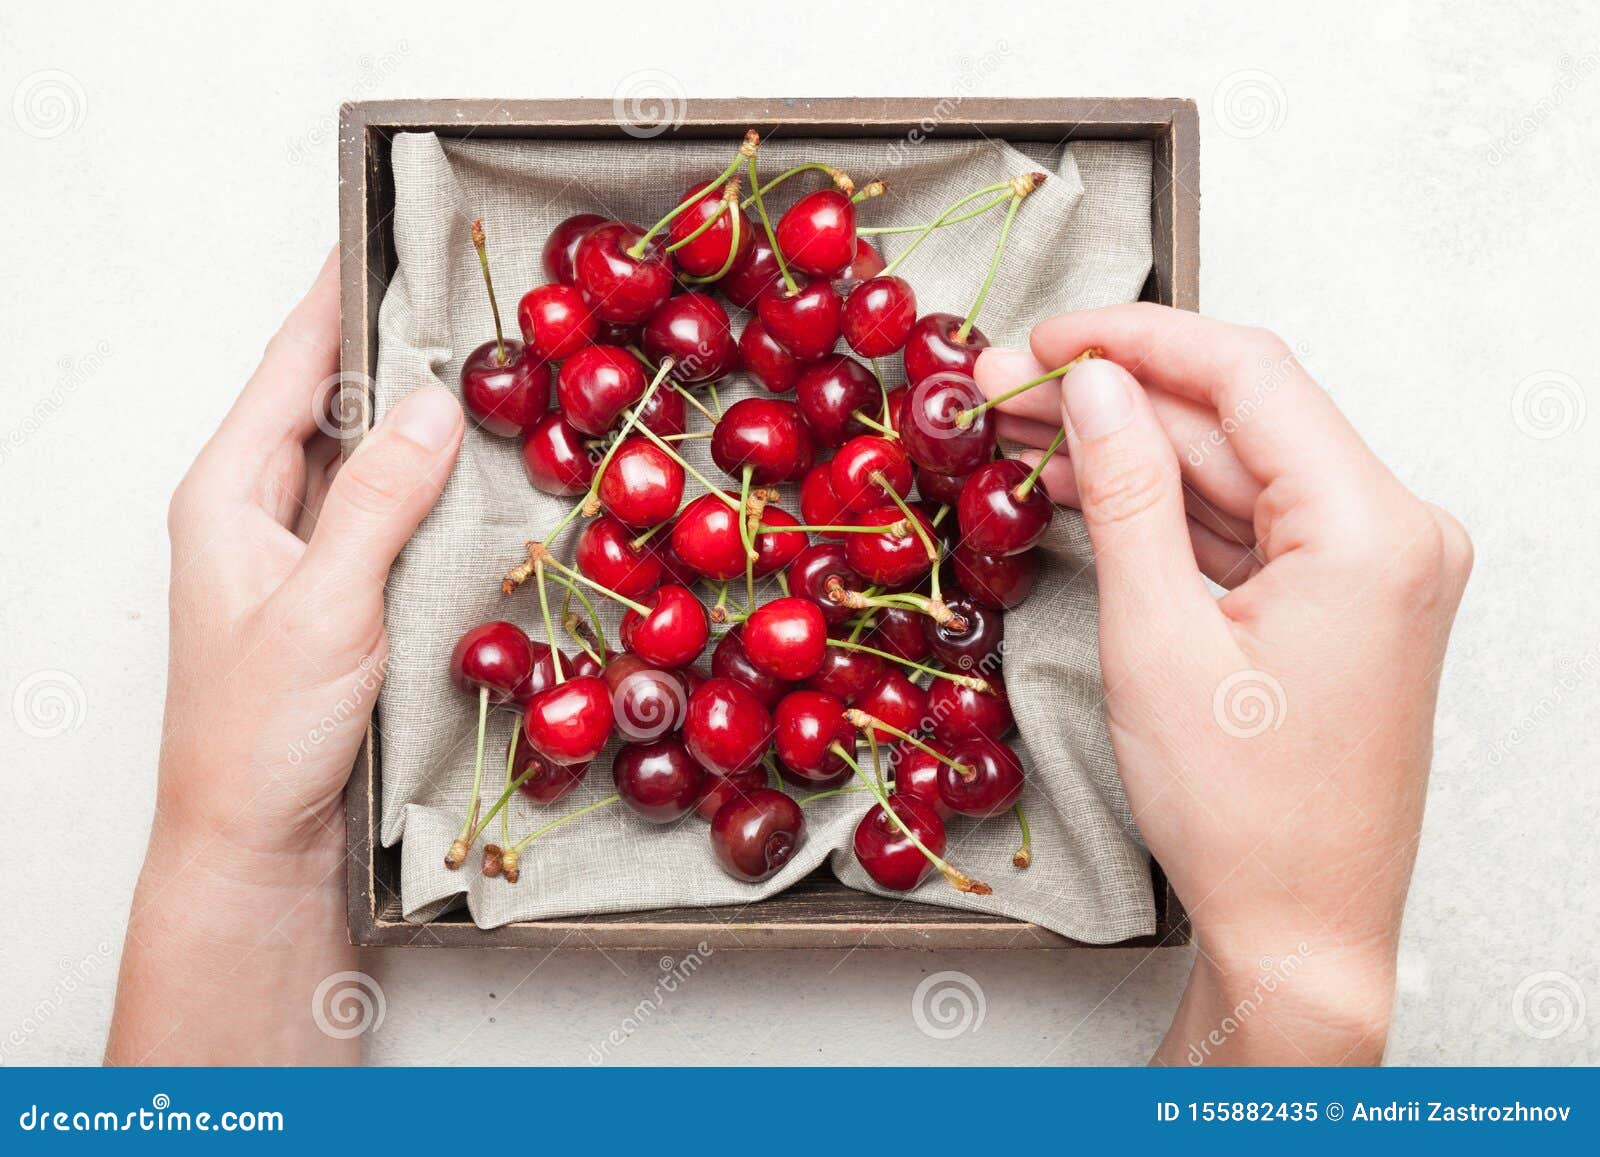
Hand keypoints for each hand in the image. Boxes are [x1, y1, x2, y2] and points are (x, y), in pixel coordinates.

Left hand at [106, 250, 463, 1063]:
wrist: (253, 846)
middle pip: (331, 398)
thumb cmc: (258, 736)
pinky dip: (431, 484)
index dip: (340, 290)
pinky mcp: (340, 594)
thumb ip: (379, 499)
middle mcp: (260, 510)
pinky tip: (477, 473)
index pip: (291, 362)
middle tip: (467, 293)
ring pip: (367, 456)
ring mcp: (301, 553)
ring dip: (421, 416)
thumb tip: (440, 404)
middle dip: (395, 343)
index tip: (390, 227)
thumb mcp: (324, 606)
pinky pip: (388, 512)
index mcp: (227, 493)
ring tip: (486, 366)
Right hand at [975, 305, 1470, 1064]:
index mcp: (1371, 530)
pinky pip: (1250, 523)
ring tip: (1025, 443)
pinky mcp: (1344, 598)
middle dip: (1118, 400)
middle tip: (1006, 393)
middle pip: (1239, 419)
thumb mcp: (1157, 640)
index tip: (1045, 339)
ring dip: (1134, 452)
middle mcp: (1394, 532)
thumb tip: (1093, 387)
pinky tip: (1088, 493)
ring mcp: (1374, 566)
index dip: (1134, 339)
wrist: (1300, 927)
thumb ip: (1124, 493)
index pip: (1247, 374)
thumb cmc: (1244, 815)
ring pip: (1238, 468)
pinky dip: (1170, 508)